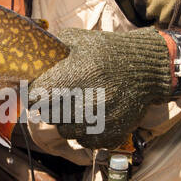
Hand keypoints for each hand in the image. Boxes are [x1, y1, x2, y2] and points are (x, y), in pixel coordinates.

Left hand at [30, 26, 172, 149]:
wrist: (147, 68)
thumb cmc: (111, 51)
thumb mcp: (79, 40)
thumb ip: (54, 50)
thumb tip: (33, 58)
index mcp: (68, 79)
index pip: (34, 97)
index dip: (37, 93)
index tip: (45, 90)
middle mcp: (79, 104)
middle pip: (48, 116)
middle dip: (53, 106)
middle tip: (67, 96)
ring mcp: (94, 123)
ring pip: (65, 131)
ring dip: (69, 121)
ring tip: (83, 105)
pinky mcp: (108, 135)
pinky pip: (85, 140)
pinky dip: (87, 131)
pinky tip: (97, 115)